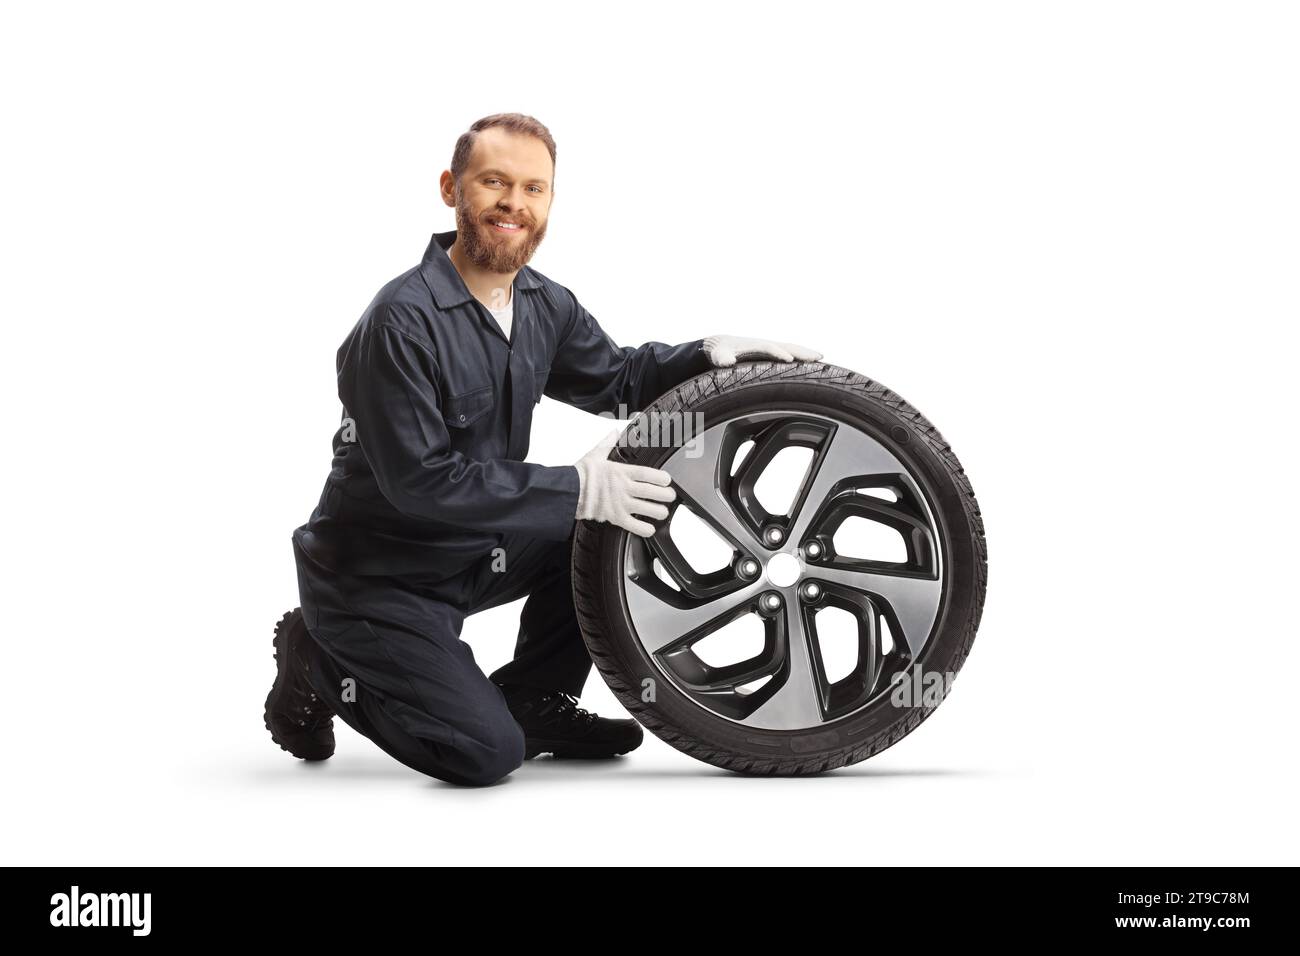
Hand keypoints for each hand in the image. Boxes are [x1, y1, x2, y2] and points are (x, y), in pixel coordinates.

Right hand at [574, 431, 676, 537]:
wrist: (568, 492)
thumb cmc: (580, 474)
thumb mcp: (595, 454)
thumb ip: (608, 444)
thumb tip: (613, 432)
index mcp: (621, 472)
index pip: (649, 474)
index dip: (662, 478)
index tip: (667, 480)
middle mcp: (624, 488)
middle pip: (653, 492)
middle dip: (666, 495)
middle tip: (670, 496)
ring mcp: (621, 503)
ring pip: (648, 509)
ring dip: (659, 512)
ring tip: (663, 512)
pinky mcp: (615, 518)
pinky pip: (634, 526)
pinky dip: (645, 529)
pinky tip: (650, 529)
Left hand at [703, 335, 822, 366]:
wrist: (723, 345)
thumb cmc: (722, 352)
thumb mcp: (720, 355)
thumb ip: (723, 358)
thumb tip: (725, 362)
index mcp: (755, 345)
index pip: (769, 348)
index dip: (779, 353)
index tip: (789, 359)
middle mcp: (766, 344)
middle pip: (787, 346)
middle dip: (801, 351)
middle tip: (817, 357)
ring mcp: (771, 348)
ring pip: (791, 348)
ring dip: (805, 353)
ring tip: (820, 358)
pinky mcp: (773, 353)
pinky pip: (790, 352)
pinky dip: (801, 356)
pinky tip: (812, 362)